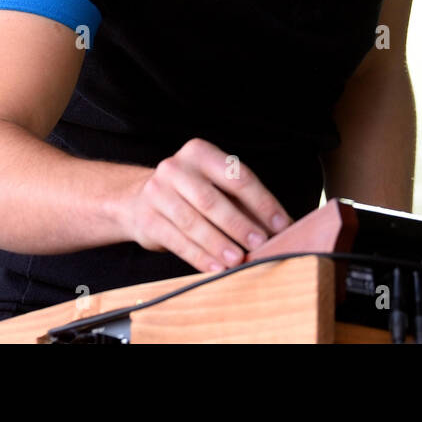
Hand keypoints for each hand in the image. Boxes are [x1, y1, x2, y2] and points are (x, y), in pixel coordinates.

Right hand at [115, 138, 291, 272]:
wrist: (138, 200)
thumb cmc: (190, 194)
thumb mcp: (217, 188)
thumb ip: (247, 204)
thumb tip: (284, 228)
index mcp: (199, 153)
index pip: (236, 176)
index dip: (261, 201)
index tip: (280, 224)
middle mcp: (175, 168)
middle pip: (211, 200)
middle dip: (238, 224)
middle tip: (260, 244)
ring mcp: (157, 192)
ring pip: (193, 222)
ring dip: (218, 244)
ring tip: (238, 260)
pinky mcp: (147, 219)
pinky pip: (177, 241)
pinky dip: (199, 257)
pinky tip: (215, 268)